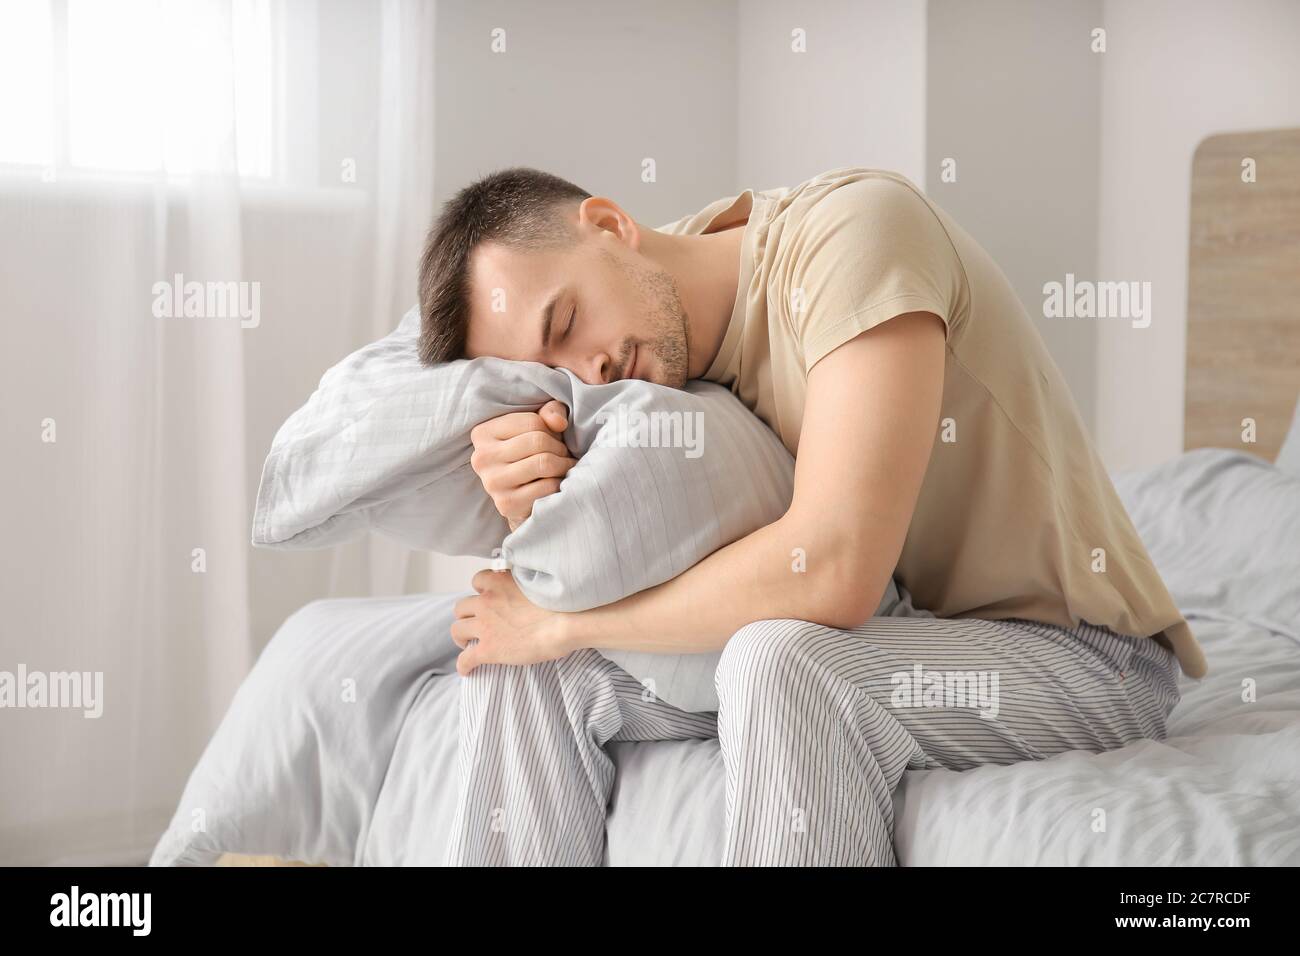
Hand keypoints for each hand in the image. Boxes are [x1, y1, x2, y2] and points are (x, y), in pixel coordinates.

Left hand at [451, 569, 571, 674]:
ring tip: (468, 644)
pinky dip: (463, 665)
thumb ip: (522, 584)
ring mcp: (485, 626)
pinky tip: (467, 670)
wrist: (567, 622)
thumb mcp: (537, 582)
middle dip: (466, 616)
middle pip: (461, 607)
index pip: (477, 581)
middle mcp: (487, 601)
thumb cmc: (561, 603)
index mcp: (499, 582)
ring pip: (457, 630)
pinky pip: (465, 659)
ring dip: (461, 637)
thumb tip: (526, 590)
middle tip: (476, 624)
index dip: (481, 592)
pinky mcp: (488, 649)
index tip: (487, 598)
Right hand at [469, 400, 574, 530]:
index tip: (555, 438)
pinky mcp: (506, 504)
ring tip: (564, 466)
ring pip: (543, 463)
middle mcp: (482, 457)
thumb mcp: (536, 425)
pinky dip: (560, 483)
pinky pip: (546, 486)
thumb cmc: (530, 453)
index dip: (552, 430)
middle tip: (564, 454)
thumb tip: (558, 423)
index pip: (532, 422)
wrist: (520, 498)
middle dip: (560, 448)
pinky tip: (558, 482)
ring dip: (563, 465)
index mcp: (483, 433)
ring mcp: (492, 482)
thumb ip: (549, 412)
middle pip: (538, 441)